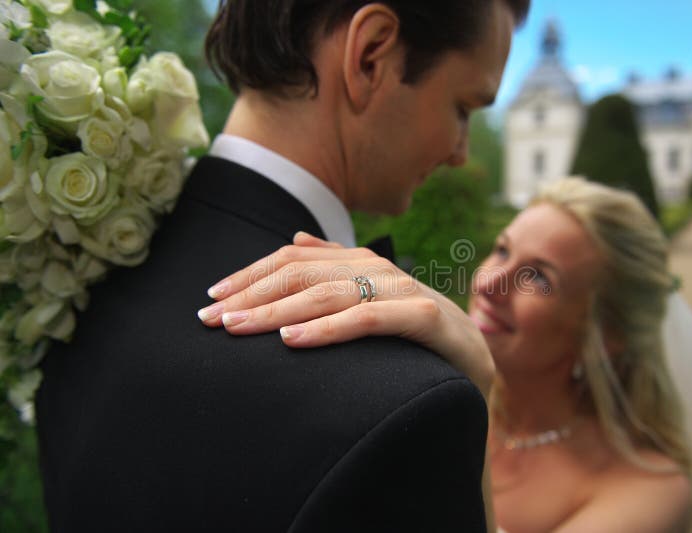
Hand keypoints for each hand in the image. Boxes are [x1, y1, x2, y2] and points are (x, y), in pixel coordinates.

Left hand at [197, 232, 494, 396]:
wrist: (476, 359)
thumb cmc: (413, 334)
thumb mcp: (371, 299)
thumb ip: (336, 268)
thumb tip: (297, 239)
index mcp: (359, 261)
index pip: (293, 259)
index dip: (249, 275)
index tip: (210, 298)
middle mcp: (376, 267)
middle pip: (302, 273)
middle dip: (251, 295)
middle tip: (210, 319)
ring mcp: (401, 289)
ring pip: (329, 293)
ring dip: (278, 311)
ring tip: (238, 328)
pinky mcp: (424, 317)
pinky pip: (369, 319)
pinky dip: (329, 328)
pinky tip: (292, 341)